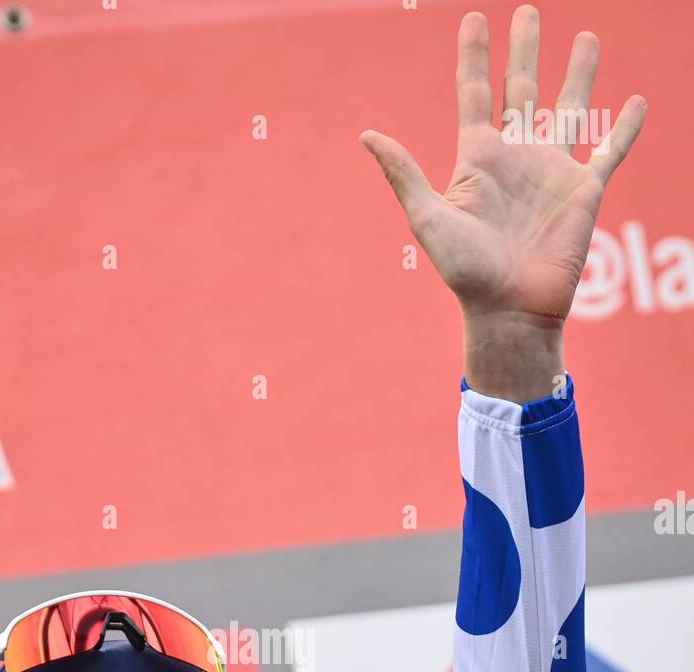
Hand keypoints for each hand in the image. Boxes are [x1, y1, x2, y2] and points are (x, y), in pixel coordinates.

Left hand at [359, 5, 646, 327]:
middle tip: (529, 11)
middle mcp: (516, 158)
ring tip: (588, 36)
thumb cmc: (465, 272)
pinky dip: (625, 128)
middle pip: (523, 89)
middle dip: (525, 49)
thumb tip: (367, 134)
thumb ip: (404, 174)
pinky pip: (610, 152)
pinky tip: (636, 102)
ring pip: (569, 108)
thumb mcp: (428, 219)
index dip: (474, 56)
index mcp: (479, 159)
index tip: (475, 18)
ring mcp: (552, 172)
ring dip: (579, 74)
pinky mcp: (584, 192)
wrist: (509, 309)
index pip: (476, 94)